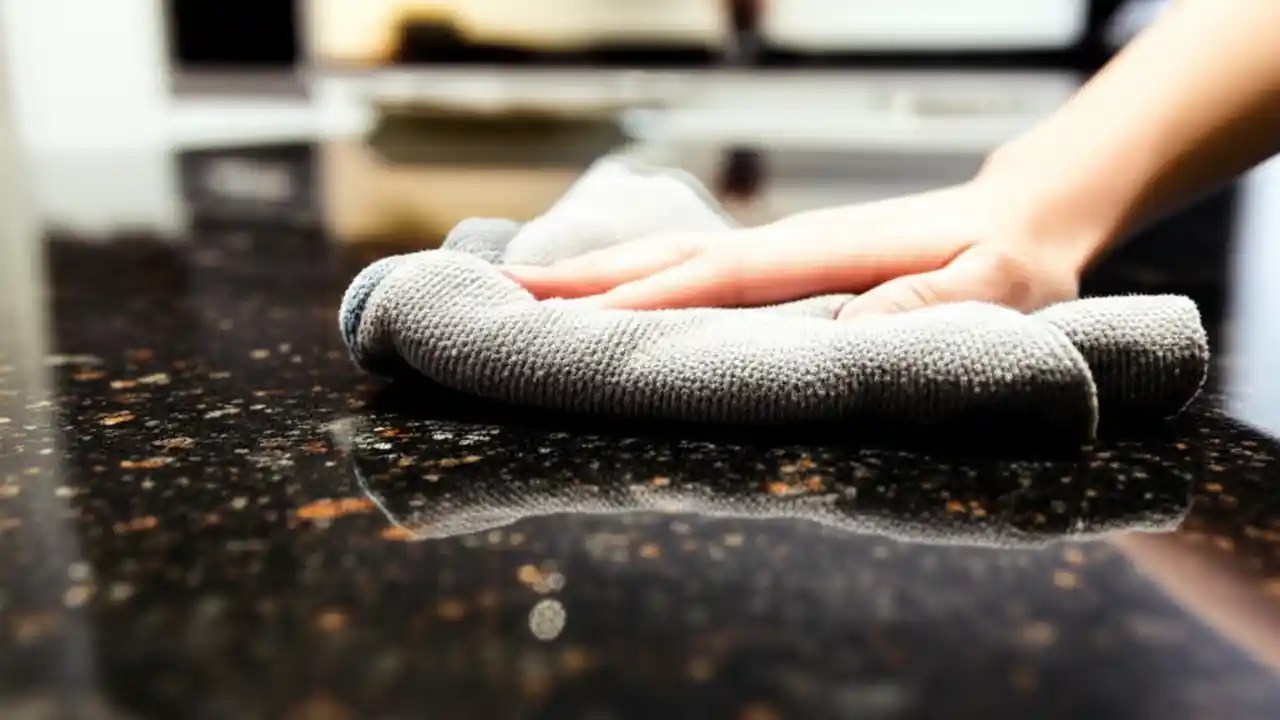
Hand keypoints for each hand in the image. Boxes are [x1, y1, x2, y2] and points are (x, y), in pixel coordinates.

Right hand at [501, 177, 1098, 318]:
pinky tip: (599, 295)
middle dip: (584, 283)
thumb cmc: (1011, 261)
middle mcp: (785, 245)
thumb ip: (932, 304)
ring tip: (517, 294)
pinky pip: (691, 274)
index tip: (568, 323)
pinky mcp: (777, 264)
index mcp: (823, 254)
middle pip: (666, 261)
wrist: (1020, 215)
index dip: (643, 302)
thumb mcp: (999, 287)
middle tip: (499, 299)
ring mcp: (776, 251)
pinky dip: (632, 283)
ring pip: (668, 262)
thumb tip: (849, 326)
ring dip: (592, 279)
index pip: (716, 279)